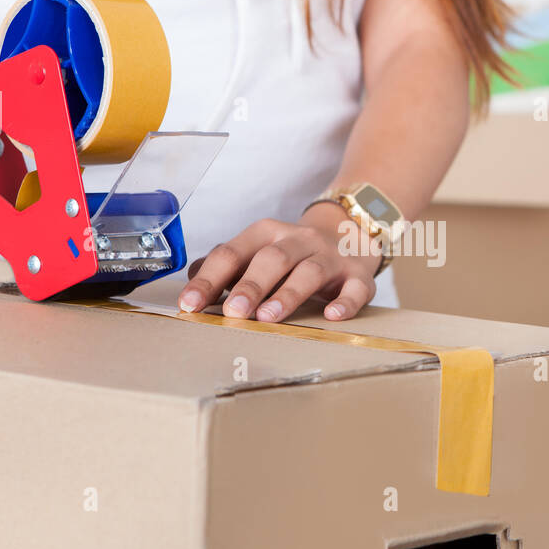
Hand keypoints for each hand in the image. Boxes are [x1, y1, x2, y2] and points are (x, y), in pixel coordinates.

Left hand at [177, 203, 381, 321]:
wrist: (348, 232)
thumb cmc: (292, 253)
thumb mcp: (257, 250)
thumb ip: (228, 265)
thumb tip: (194, 280)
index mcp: (265, 234)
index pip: (232, 253)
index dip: (210, 279)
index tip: (190, 304)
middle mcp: (297, 240)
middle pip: (271, 258)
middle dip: (250, 285)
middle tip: (233, 312)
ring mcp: (329, 256)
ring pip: (309, 271)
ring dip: (288, 294)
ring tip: (269, 317)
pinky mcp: (357, 275)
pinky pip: (355, 287)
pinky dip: (345, 302)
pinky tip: (332, 315)